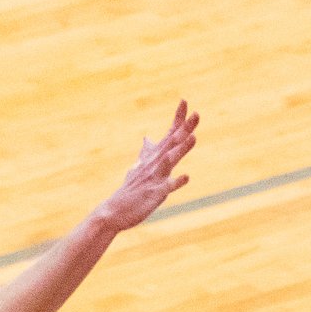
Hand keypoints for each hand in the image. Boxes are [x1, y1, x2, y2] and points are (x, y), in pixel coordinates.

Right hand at [96, 101, 198, 230]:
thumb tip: (147, 137)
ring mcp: (154, 177)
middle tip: (197, 114)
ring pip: (170, 160)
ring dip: (181, 149)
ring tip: (193, 138)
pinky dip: (175, 182)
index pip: (169, 134)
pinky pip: (166, 187)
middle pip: (172, 142)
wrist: (113, 211)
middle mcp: (155, 163)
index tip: (184, 100)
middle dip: (185, 128)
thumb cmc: (130, 189)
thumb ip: (146, 152)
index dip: (178, 119)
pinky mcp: (153, 193)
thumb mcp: (139, 167)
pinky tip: (186, 177)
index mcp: (155, 158)